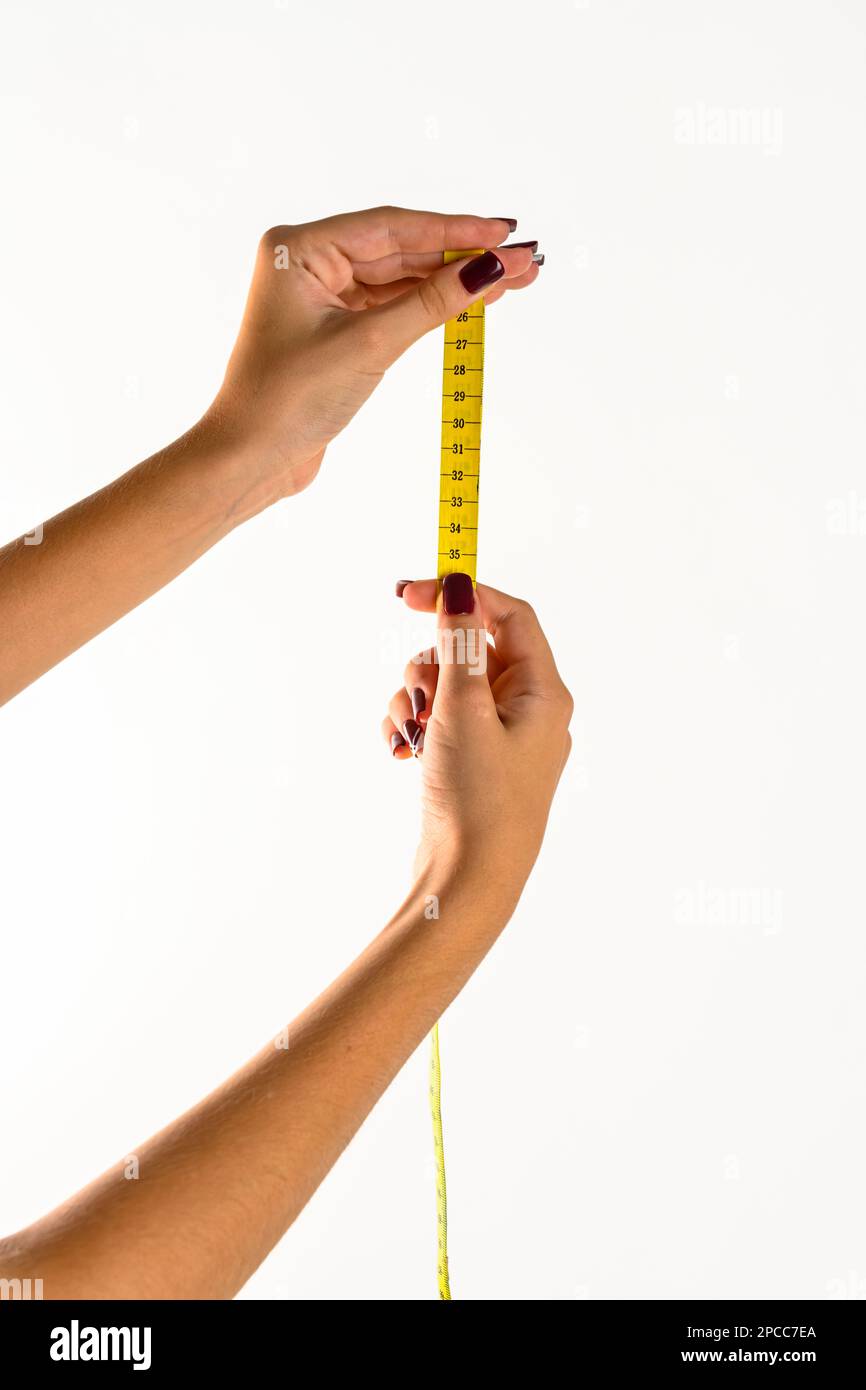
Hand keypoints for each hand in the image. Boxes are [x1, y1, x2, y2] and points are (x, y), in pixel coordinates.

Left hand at [208, 207, 539, 496]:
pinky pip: (392, 307)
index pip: (392, 229)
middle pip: (401, 251)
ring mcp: (322, 297)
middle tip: (524, 259)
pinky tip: (473, 300)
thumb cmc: (289, 400)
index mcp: (300, 248)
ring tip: (514, 280)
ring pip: (402, 280)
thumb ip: (433, 303)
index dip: (455, 230)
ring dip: (454, 282)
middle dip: (464, 257)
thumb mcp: (370, 345)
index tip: (505, 231)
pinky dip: (431, 307)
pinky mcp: (335, 330)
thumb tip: (490, 268)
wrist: (250, 459)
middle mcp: (308, 263)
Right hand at [383, 575, 572, 900]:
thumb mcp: (463, 711)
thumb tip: (459, 585)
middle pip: (470, 649)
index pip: (508, 616)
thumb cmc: (477, 800)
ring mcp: (499, 737)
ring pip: (446, 683)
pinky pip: (438, 719)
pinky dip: (414, 725)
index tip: (409, 592)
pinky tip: (402, 751)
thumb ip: (458, 643)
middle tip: (421, 696)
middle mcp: (528, 710)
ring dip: (415, 698)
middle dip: (430, 665)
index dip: (461, 594)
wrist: (466, 883)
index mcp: (544, 692)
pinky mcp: (471, 760)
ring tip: (411, 734)